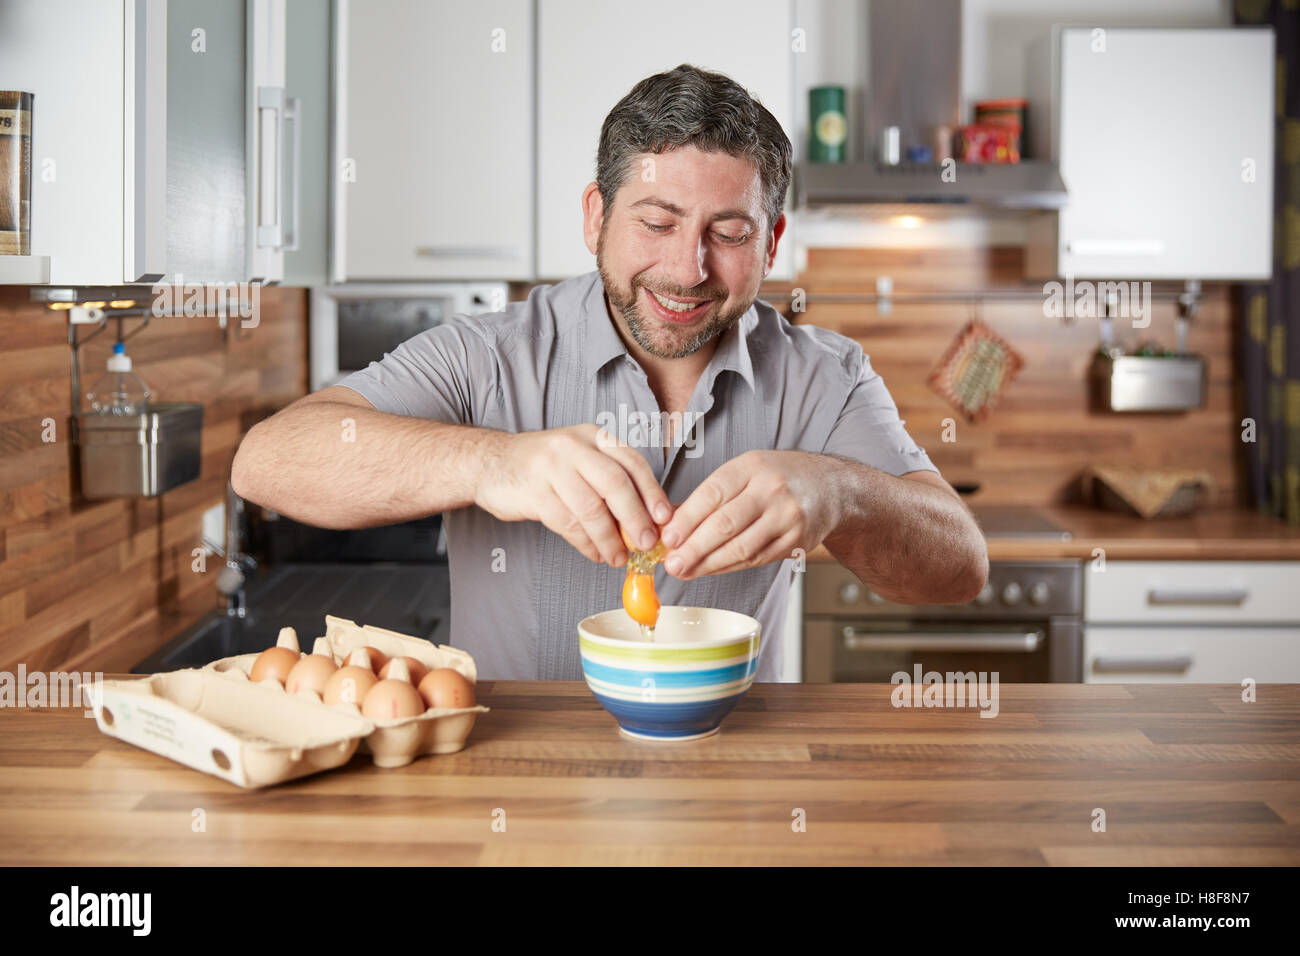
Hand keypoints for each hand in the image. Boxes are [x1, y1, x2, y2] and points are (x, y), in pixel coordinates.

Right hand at [473, 424, 671, 565]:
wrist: (491, 462)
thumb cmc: (545, 466)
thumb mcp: (581, 460)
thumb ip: (612, 482)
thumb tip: (650, 519)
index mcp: (593, 437)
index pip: (632, 463)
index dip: (652, 492)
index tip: (664, 519)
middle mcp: (574, 446)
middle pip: (615, 484)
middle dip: (635, 519)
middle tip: (646, 543)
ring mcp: (551, 467)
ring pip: (590, 508)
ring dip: (609, 539)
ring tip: (618, 557)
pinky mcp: (533, 492)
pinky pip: (567, 523)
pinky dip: (585, 543)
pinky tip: (594, 553)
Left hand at [659, 450, 839, 578]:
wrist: (831, 487)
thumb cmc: (779, 478)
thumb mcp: (746, 472)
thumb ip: (709, 495)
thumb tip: (668, 521)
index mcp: (752, 466)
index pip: (712, 493)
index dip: (687, 518)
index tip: (667, 538)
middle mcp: (771, 489)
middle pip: (725, 524)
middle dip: (693, 547)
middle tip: (671, 563)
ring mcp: (787, 516)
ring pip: (741, 547)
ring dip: (708, 563)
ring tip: (684, 571)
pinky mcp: (797, 541)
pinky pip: (757, 559)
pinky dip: (729, 567)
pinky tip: (710, 569)